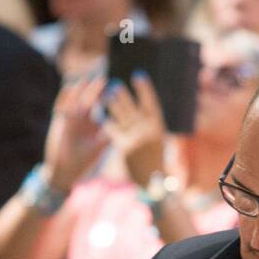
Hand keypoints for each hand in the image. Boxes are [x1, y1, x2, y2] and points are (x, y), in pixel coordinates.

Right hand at [41, 77, 109, 192]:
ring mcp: (70, 119)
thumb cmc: (84, 161)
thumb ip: (106, 139)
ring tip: (84, 80)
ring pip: (75, 101)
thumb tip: (116, 130)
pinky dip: (65, 98)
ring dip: (79, 91)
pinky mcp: (60, 121)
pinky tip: (68, 89)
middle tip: (101, 79)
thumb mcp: (98, 149)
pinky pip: (62, 107)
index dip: (104, 98)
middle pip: (88, 101)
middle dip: (93, 91)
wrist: (66, 169)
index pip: (99, 108)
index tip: (112, 90)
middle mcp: (82, 120)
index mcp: (93, 125)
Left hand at [103, 73, 167, 187]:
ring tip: (105, 94)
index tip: (138, 75)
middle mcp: (147, 130)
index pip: (151, 103)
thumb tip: (143, 108)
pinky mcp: (125, 147)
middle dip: (123, 96)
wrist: (154, 183)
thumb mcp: (157, 141)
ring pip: (121, 116)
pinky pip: (113, 130)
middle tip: (114, 84)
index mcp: (158, 127)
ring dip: (113, 105)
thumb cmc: (155, 161)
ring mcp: (136, 138)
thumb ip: (149, 125)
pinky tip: (100, 116)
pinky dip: (107, 122)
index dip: (145, 89)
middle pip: (133, 108)